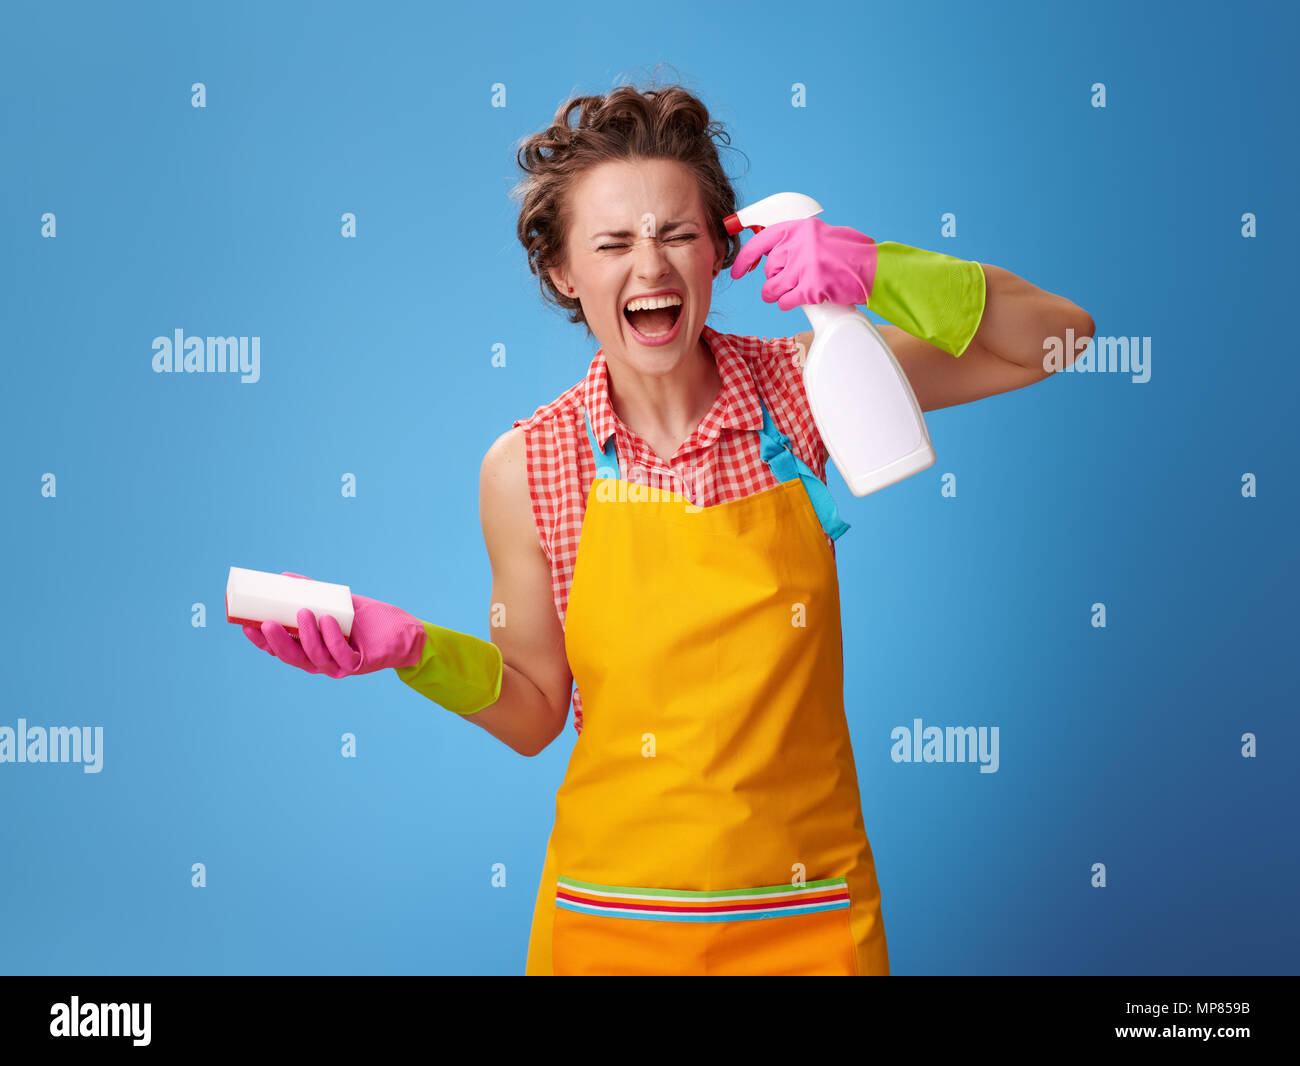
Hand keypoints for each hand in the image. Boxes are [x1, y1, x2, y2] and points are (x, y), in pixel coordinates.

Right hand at [241, 572, 426, 677]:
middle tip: (266, 624)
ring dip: (306, 636)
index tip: (245, 625)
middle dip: (277, 643)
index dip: (262, 641)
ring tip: (303, 612)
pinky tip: (328, 620)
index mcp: (311, 648)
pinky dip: (332, 638)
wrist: (402, 629)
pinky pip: (342, 655)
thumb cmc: (365, 618)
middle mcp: (322, 661)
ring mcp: (340, 665)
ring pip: (315, 658)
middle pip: (292, 658)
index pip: (280, 649)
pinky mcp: (360, 664)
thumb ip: (311, 592)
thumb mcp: (334, 601)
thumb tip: (283, 577)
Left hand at [729, 217, 878, 310]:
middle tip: (788, 283)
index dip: (745, 259)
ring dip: (777, 295)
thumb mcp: (818, 237)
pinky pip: (785, 301)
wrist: (873, 268)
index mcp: (799, 228)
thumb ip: (794, 242)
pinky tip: (800, 300)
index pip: (760, 241)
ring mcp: (805, 266)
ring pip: (772, 288)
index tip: (736, 271)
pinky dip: (788, 304)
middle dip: (773, 281)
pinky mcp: (811, 287)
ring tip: (790, 293)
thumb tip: (767, 254)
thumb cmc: (847, 254)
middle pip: (768, 270)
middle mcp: (799, 245)